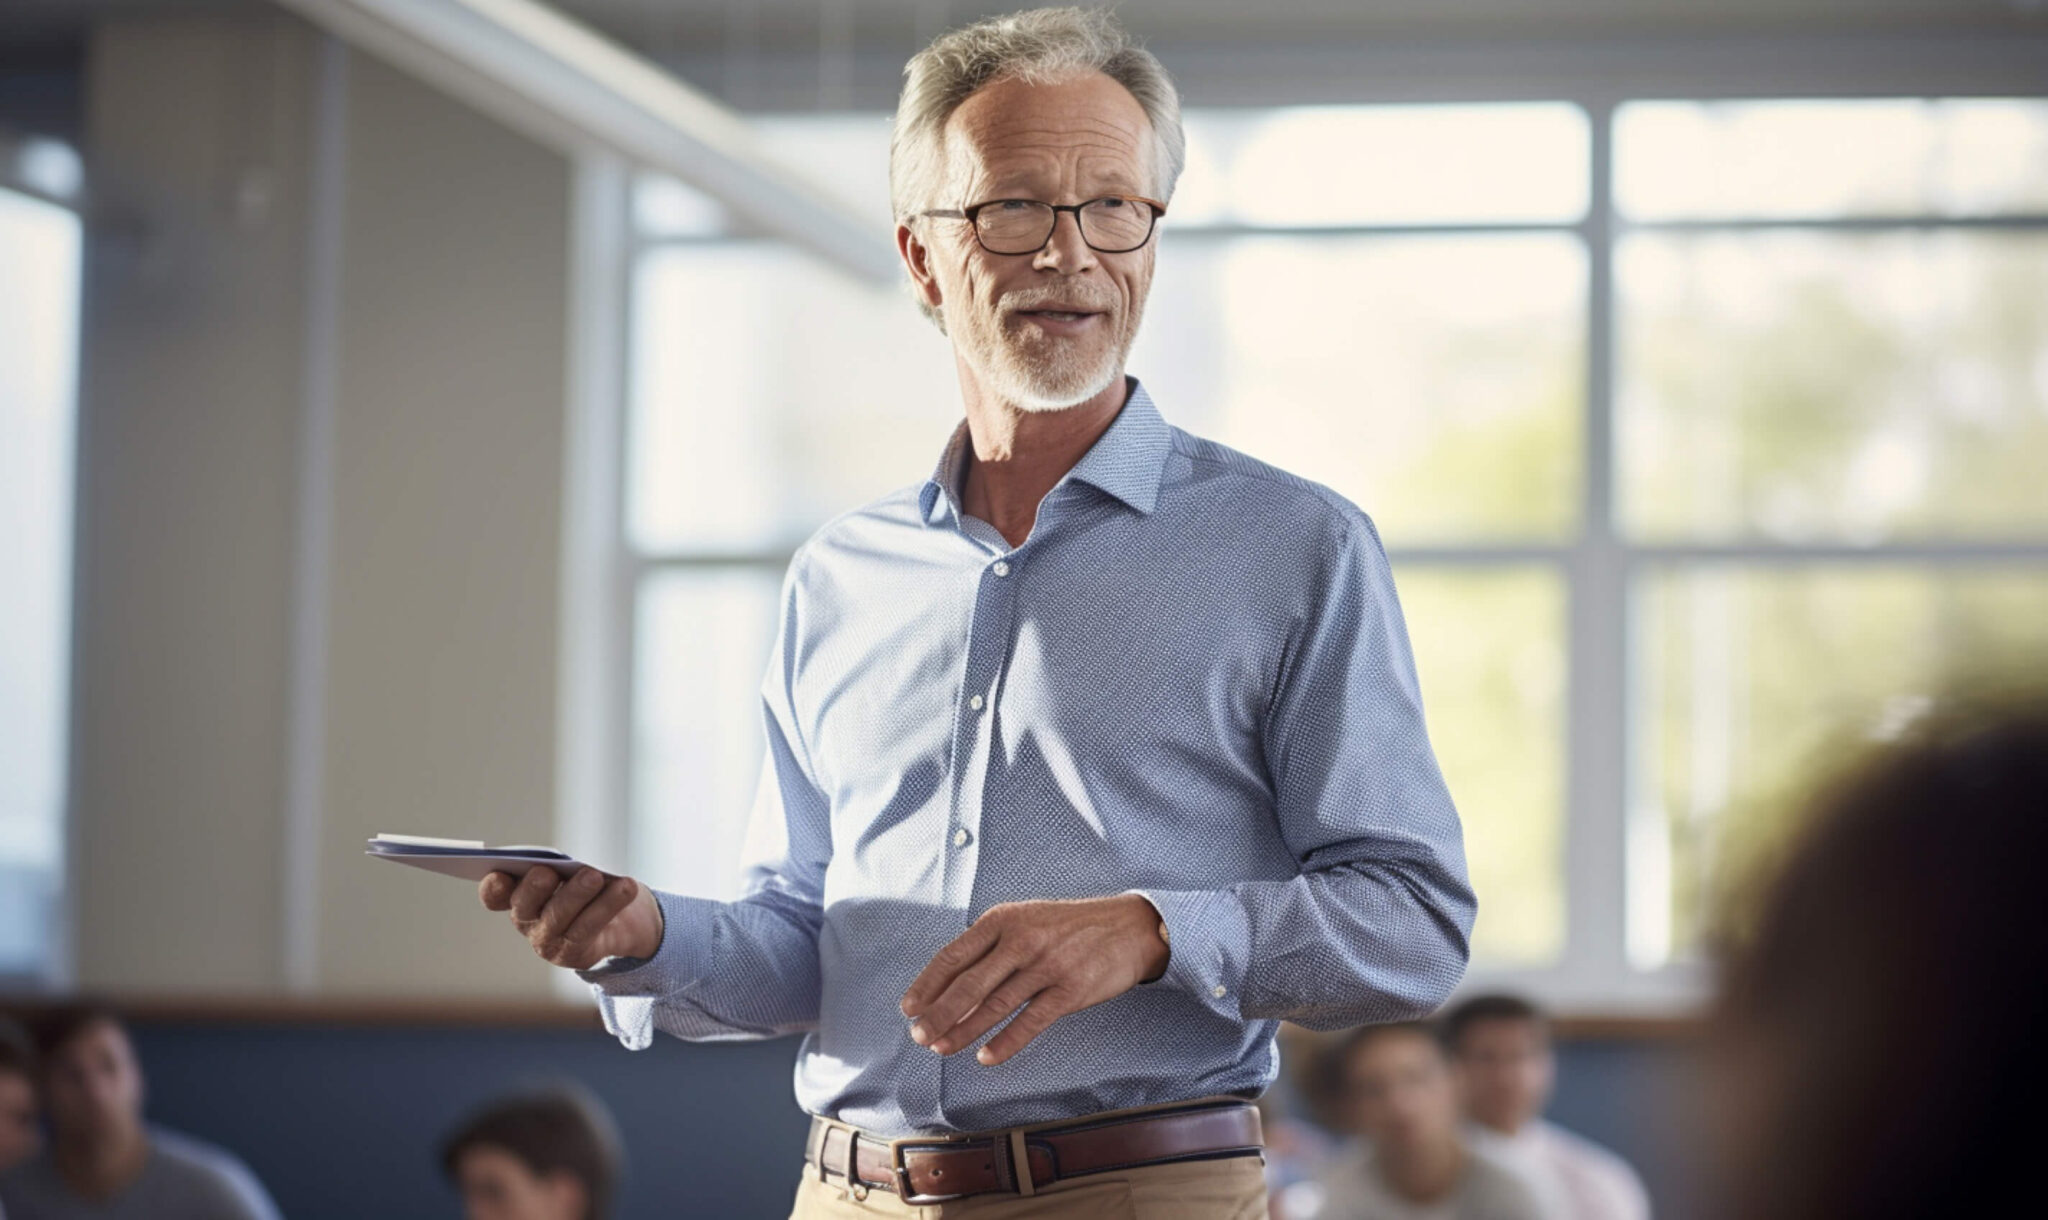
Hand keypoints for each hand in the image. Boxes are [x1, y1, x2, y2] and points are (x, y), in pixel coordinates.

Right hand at [480, 866, 663, 970]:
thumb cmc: (588, 885)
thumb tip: (575, 865)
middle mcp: (526, 920)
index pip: (494, 894)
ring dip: (576, 894)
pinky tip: (625, 887)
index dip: (493, 886)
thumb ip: (566, 868)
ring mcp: (547, 940)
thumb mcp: (575, 871)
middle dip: (534, 887)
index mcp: (517, 893)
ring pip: (558, 916)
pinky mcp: (573, 953)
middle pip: (524, 905)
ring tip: (594, 876)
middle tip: (549, 872)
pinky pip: (589, 927)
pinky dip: (608, 904)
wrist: (623, 919)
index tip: (501, 873)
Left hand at [899, 894, 1169, 1065]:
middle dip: (939, 1014)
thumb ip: (990, 944)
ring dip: (964, 1031)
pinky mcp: (1070, 991)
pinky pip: (1030, 1022)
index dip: (927, 984)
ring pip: (995, 1006)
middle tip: (918, 1036)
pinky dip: (1005, 1043)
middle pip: (969, 984)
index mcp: (1003, 919)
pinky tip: (985, 1057)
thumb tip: (947, 981)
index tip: (908, 1008)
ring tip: (942, 1049)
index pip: (954, 955)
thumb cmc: (1068, 927)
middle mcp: (1022, 940)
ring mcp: (1047, 966)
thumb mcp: (1025, 920)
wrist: (1127, 928)